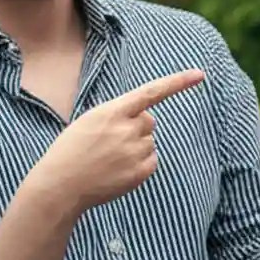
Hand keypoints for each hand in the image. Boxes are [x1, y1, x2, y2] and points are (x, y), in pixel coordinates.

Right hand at [24, 69, 204, 211]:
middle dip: (137, 127)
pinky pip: (151, 160)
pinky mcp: (140, 172)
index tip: (199, 75)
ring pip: (149, 142)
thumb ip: (118, 115)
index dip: (177, 83)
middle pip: (149, 121)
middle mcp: (126, 129)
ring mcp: (134, 151)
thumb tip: (146, 121)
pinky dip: (139, 164)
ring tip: (108, 158)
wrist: (61, 185)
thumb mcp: (89, 121)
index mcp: (111, 111)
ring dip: (135, 147)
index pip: (150, 92)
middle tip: (111, 141)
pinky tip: (117, 170)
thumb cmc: (71, 150)